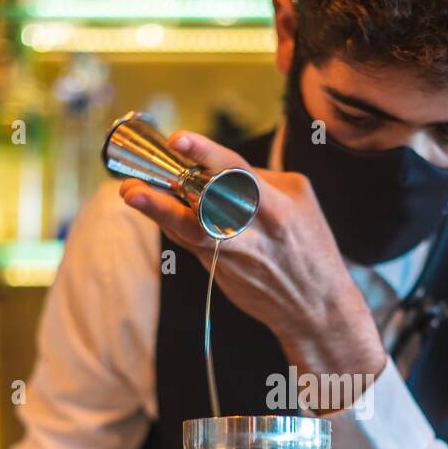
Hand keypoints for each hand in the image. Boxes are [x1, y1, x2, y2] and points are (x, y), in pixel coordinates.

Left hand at [119, 131, 386, 407]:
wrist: (315, 309)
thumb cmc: (309, 246)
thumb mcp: (299, 201)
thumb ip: (259, 179)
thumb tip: (215, 165)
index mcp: (279, 208)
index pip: (239, 174)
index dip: (207, 154)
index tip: (178, 140)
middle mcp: (255, 232)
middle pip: (208, 204)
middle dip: (173, 187)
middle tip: (139, 174)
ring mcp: (234, 255)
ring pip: (191, 229)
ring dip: (159, 211)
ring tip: (132, 193)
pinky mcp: (219, 272)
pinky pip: (190, 242)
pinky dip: (171, 223)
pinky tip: (153, 208)